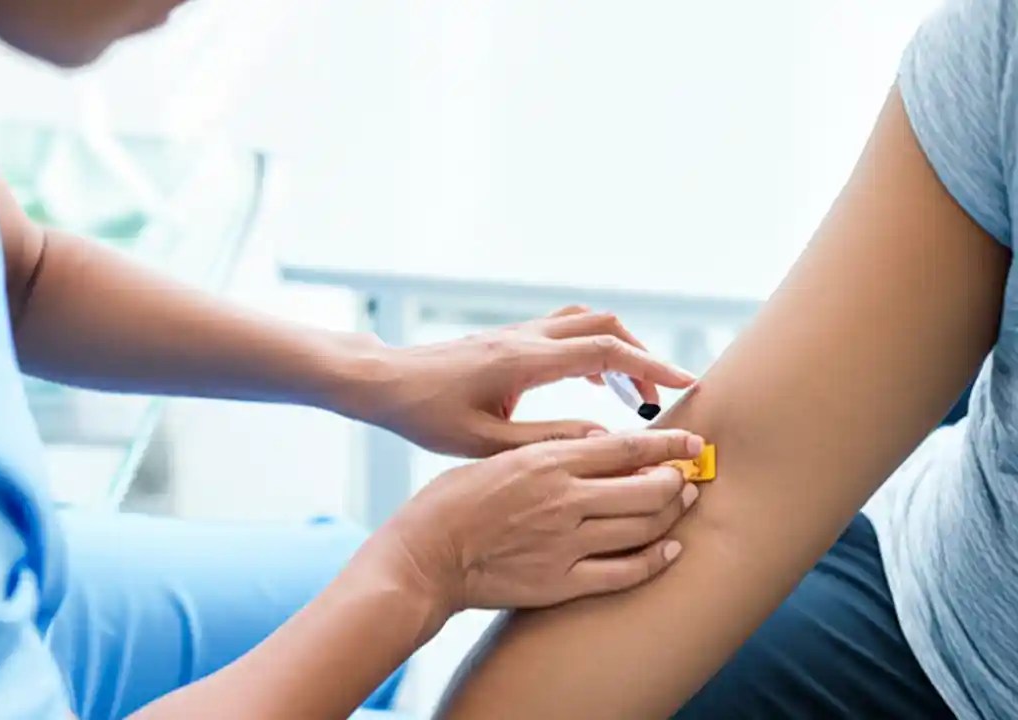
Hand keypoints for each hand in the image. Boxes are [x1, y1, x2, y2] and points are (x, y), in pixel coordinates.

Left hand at [346, 306, 696, 457]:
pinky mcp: (508, 338)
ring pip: (585, 321)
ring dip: (617, 346)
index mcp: (525, 360)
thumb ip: (548, 441)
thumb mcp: (487, 442)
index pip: (605, 351)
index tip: (684, 385)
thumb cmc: (426, 416)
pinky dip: (592, 346)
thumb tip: (603, 441)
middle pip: (605, 325)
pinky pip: (564, 330)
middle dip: (641, 355)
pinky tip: (592, 379)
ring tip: (630, 390)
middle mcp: (526, 337)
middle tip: (659, 395)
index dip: (650, 367)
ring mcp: (516, 333)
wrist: (384, 383)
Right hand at [364, 429, 703, 622]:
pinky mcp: (561, 583)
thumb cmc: (453, 501)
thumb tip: (601, 445)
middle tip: (690, 475)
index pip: (627, 447)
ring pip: (643, 527)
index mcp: (547, 462)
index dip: (668, 444)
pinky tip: (670, 550)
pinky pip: (624, 572)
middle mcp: (565, 501)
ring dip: (673, 515)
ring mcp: (566, 544)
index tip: (691, 442)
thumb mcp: (499, 457)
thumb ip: (550, 451)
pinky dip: (656, 560)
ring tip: (684, 504)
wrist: (424, 557)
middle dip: (678, 480)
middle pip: (648, 487)